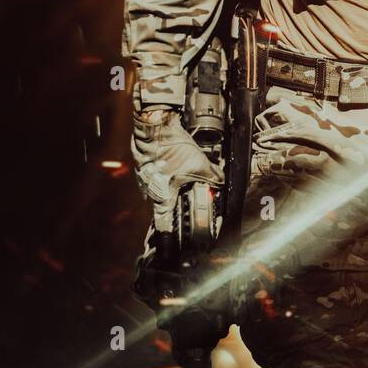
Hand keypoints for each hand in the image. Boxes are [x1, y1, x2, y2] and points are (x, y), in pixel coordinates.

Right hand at [131, 107, 223, 231]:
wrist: (154, 125)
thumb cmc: (170, 147)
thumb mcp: (199, 164)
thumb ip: (213, 176)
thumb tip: (222, 182)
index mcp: (161, 196)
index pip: (164, 223)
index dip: (171, 234)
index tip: (174, 243)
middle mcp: (149, 190)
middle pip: (163, 204)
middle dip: (176, 204)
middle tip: (185, 203)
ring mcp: (144, 177)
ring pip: (159, 188)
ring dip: (170, 187)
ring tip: (181, 181)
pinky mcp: (145, 165)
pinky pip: (156, 175)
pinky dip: (165, 173)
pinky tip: (174, 165)